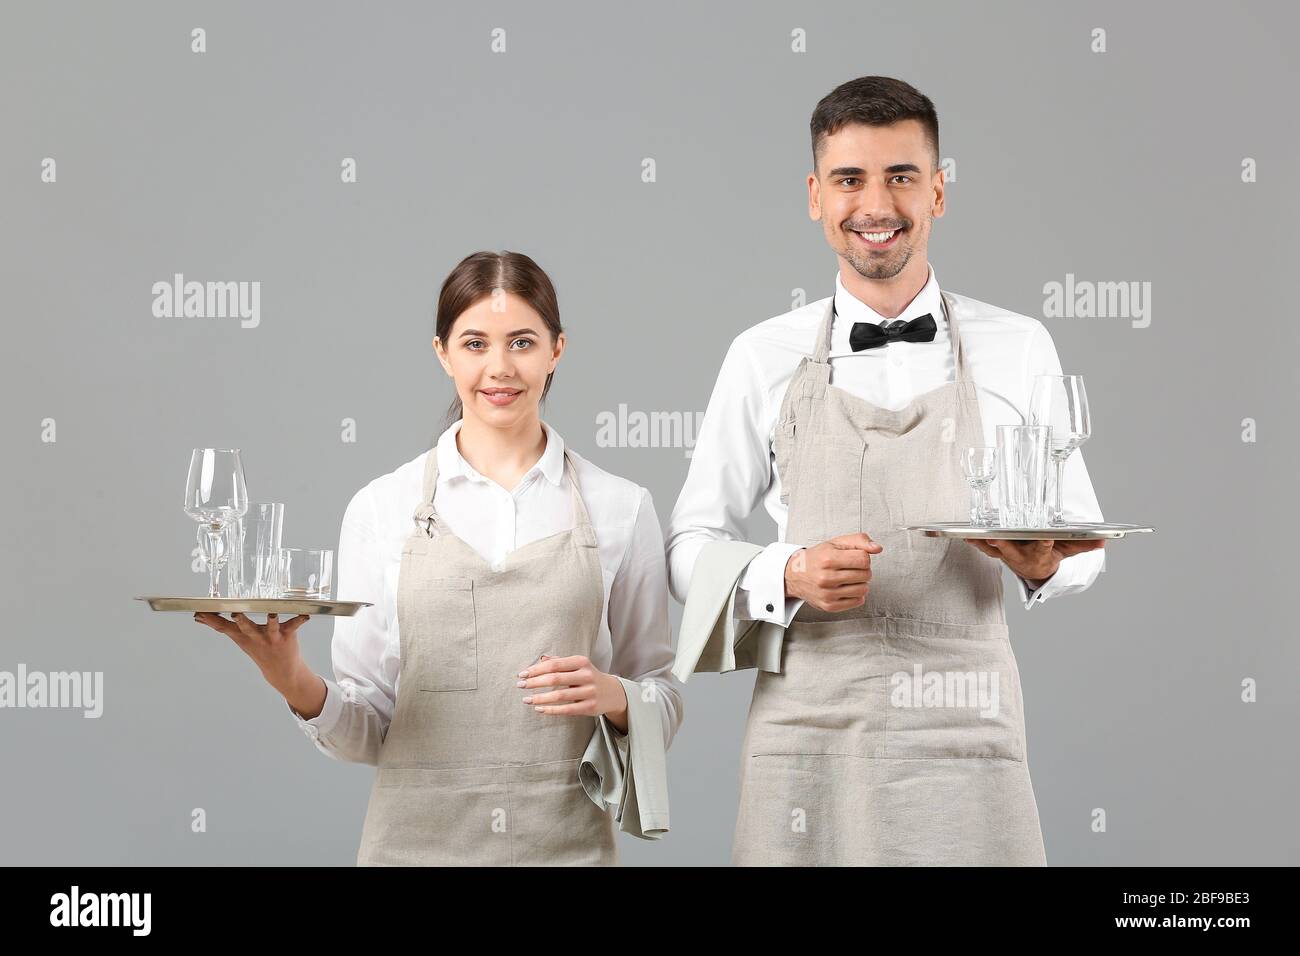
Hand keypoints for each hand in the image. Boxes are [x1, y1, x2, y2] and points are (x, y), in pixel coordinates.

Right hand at [193, 611, 311, 691]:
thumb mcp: (238, 638)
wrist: (281, 671)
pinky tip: (306, 615)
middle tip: (235, 614)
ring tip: (271, 613)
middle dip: (240, 621)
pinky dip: (300, 619)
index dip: (211, 620)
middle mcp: (255, 636)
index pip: (223, 627)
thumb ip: (220, 626)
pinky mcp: (287, 635)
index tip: (199, 610)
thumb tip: (198, 617)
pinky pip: (294, 625)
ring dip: (271, 621)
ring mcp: (271, 636)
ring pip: (270, 627)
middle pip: (245, 628)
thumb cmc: (258, 648)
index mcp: (242, 636)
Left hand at [517, 654, 628, 732]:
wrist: (612, 692)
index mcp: (581, 662)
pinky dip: (551, 710)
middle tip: (520, 685)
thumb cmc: (588, 676)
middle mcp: (587, 675)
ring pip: (560, 696)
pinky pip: (567, 709)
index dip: (537, 669)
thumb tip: (541, 658)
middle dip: (535, 682)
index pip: (555, 664)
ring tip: (526, 699)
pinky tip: (539, 709)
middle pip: (556, 679)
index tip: (522, 674)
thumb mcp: (577, 665)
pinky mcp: (590, 707)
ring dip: (540, 698)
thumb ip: (560, 661)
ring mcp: (589, 692)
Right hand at [784, 532, 883, 611]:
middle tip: (851, 568)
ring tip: (848, 578)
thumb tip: (877, 548)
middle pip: (866, 575)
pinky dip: (856, 594)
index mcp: (828, 559)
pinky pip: (857, 601)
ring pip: (864, 589)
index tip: (855, 557)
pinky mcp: (829, 606)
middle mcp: (826, 578)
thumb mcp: (835, 543)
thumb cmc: (816, 558)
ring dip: (860, 583)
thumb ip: (859, 541)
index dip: (863, 557)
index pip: (864, 559)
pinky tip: (846, 588)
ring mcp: (828, 594)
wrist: (794, 575)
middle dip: (862, 570)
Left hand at [962, 538, 1104, 584]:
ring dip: (983, 543)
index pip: (1044, 549)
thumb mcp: (1069, 549)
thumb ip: (1084, 543)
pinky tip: (964, 532)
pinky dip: (973, 540)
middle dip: (1005, 546)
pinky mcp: (995, 550)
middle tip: (997, 539)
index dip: (1045, 544)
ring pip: (994, 549)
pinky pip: (983, 546)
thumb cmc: (1052, 554)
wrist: (1037, 569)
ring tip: (973, 534)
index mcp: (1041, 555)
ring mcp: (1006, 555)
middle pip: (1013, 552)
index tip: (1046, 537)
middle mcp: (1022, 557)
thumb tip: (1104, 540)